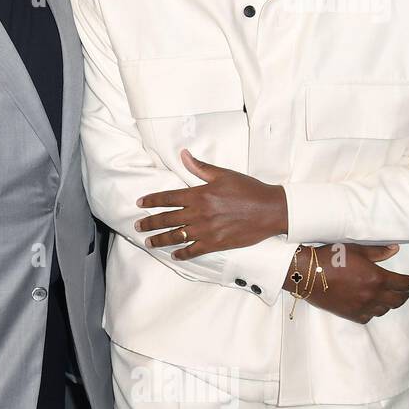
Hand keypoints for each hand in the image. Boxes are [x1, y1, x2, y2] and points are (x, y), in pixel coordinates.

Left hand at [135, 150, 286, 258]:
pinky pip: (194, 250)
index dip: (151, 200)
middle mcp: (199, 213)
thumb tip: (183, 154)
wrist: (271, 209)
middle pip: (167, 219)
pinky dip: (182, 253)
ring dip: (160, 240)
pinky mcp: (216, 243)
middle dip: (149, 223)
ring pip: (176, 236)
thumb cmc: (249, 189)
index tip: (140, 203)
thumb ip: (200, 168)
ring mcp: (206, 230)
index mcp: (199, 195)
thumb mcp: (223, 174)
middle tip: (138, 225)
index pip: (168, 198)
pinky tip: (174, 255)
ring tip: (149, 242)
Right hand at [286, 243, 408, 323]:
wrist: (306, 274)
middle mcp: (373, 295)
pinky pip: (369, 317)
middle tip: (405, 290)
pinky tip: (370, 306)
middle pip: (398, 300)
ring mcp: (362, 307)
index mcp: (377, 278)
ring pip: (384, 310)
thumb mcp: (355, 249)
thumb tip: (395, 250)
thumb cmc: (330, 258)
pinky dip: (373, 312)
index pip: (404, 284)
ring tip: (387, 297)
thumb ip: (377, 252)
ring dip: (389, 303)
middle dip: (405, 294)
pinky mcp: (350, 314)